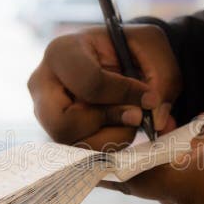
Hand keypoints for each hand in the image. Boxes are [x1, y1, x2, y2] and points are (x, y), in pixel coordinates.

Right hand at [28, 24, 181, 150]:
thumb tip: (155, 122)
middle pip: (64, 124)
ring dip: (112, 139)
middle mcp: (43, 84)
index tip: (150, 99)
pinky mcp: (57, 133)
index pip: (89, 84)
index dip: (124, 96)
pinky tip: (123, 128)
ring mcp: (45, 113)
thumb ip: (160, 83)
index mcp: (62, 51)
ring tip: (133, 120)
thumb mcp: (154, 53)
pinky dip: (108, 146)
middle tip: (137, 116)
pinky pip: (81, 154)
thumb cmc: (135, 50)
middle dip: (108, 124)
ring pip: (74, 145)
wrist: (124, 57)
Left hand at [102, 99, 203, 203]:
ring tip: (178, 143)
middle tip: (130, 142)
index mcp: (184, 183)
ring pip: (178, 193)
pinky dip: (194, 180)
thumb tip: (185, 138)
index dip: (106, 168)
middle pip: (152, 187)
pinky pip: (200, 199)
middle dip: (141, 165)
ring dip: (172, 171)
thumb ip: (194, 130)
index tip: (85, 161)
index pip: (130, 179)